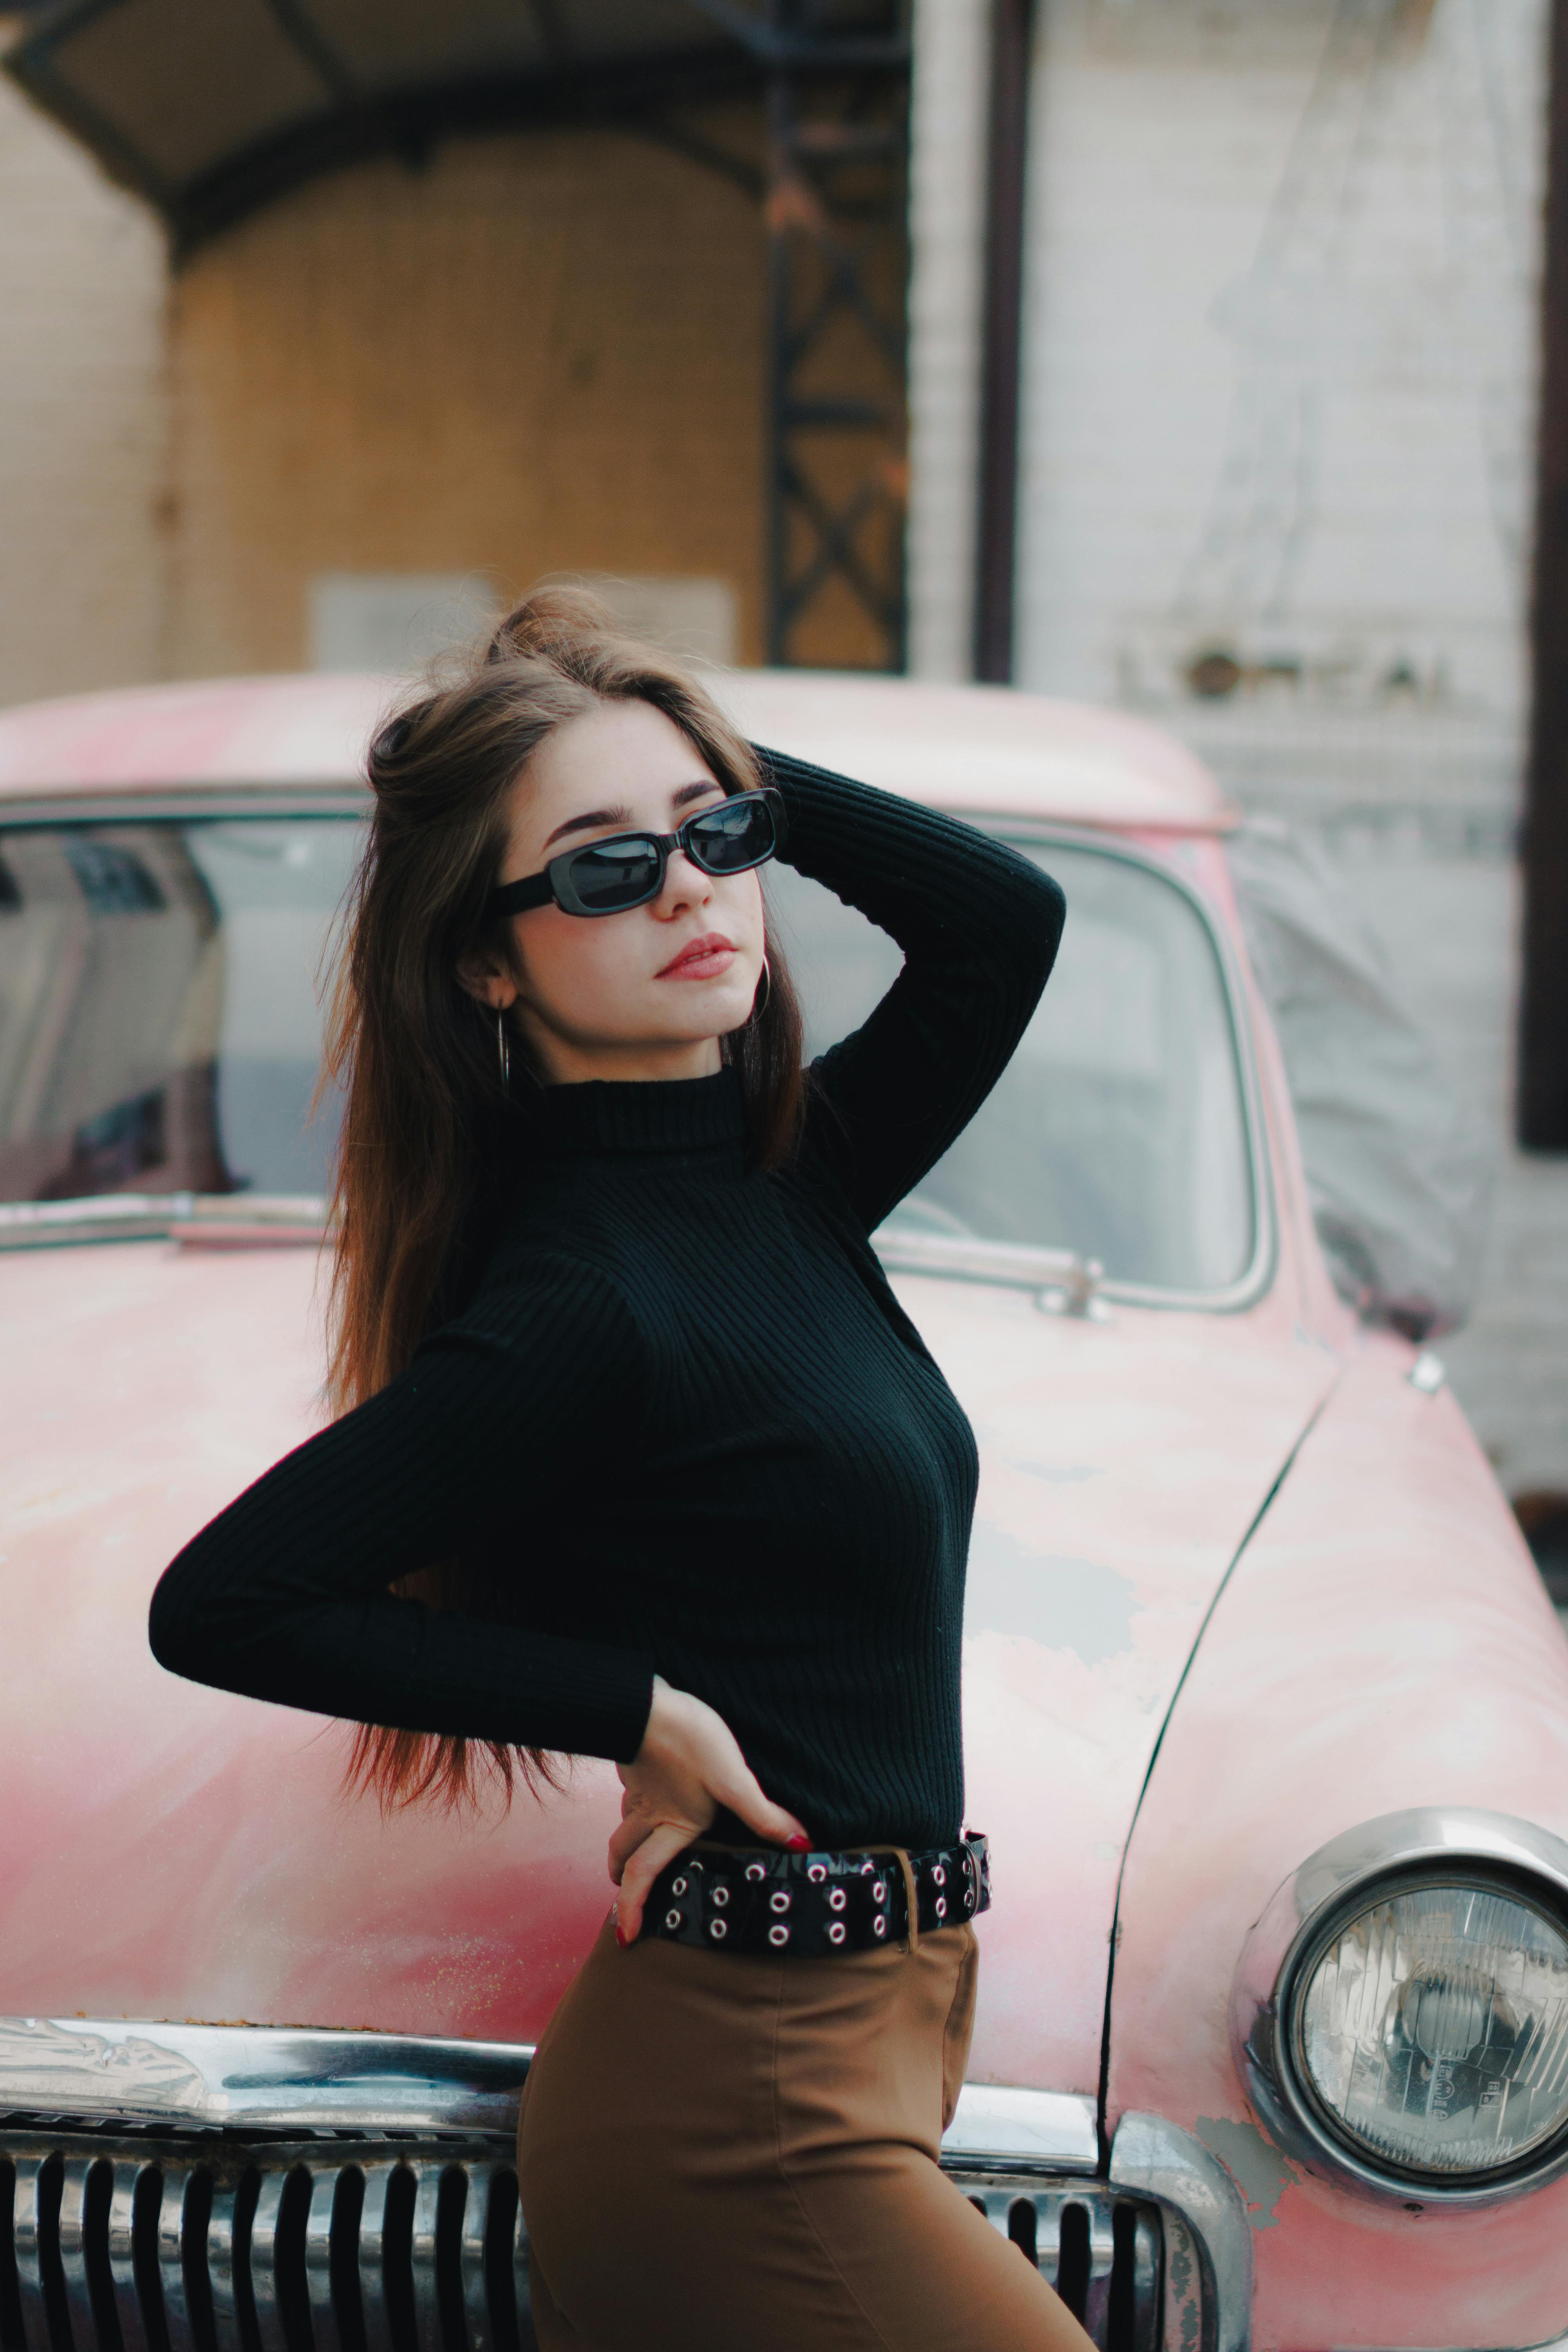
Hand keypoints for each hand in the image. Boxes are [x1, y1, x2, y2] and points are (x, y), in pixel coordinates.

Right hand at [610, 1676, 809, 1943]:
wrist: (649, 1701)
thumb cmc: (689, 1741)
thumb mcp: (733, 1779)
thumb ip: (763, 1814)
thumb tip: (799, 1844)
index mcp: (672, 1824)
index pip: (643, 1875)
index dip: (632, 1908)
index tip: (626, 1937)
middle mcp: (649, 1812)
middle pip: (624, 1854)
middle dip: (621, 1877)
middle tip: (622, 1889)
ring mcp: (638, 1786)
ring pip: (625, 1821)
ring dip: (626, 1840)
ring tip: (635, 1846)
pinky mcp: (636, 1760)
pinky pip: (632, 1791)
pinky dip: (635, 1801)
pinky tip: (652, 1788)